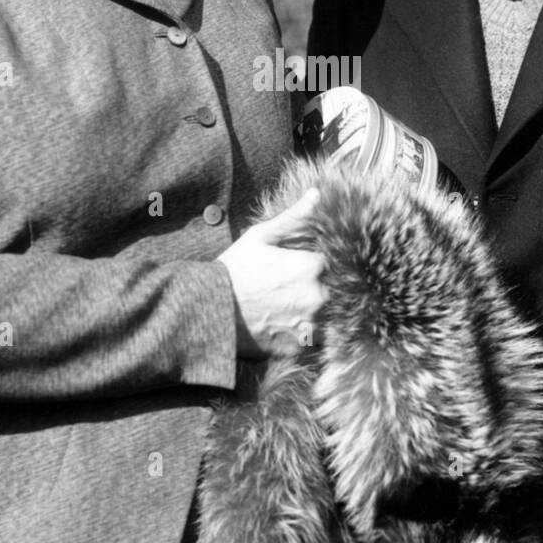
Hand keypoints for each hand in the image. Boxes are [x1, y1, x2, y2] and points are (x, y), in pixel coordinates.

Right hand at [217, 189, 326, 359]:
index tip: (303, 264)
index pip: (331, 263)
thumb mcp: (261, 236)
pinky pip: (312, 340)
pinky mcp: (298, 347)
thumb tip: (316, 194)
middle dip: (319, 288)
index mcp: (312, 267)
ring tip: (291, 307)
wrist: (209, 309)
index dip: (318, 263)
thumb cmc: (234, 268)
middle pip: (332, 290)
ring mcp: (309, 325)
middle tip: (293, 288)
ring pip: (327, 317)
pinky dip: (304, 334)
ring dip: (317, 312)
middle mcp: (317, 297)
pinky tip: (286, 324)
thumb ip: (293, 217)